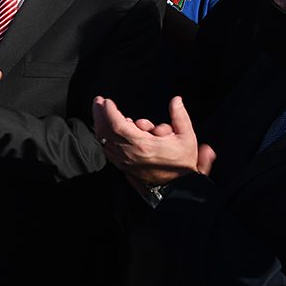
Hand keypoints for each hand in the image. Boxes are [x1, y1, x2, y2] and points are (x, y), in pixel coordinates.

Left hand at [92, 95, 215, 188]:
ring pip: (104, 140)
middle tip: (98, 101)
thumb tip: (176, 100)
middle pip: (106, 131)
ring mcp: (124, 161)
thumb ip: (180, 117)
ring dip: (100, 124)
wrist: (177, 185)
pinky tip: (103, 128)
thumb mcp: (186, 137)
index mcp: (143, 145)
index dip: (110, 112)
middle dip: (100, 114)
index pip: (118, 125)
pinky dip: (103, 136)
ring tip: (100, 111)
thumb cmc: (182, 162)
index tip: (108, 101)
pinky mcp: (122, 166)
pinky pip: (107, 149)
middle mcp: (129, 153)